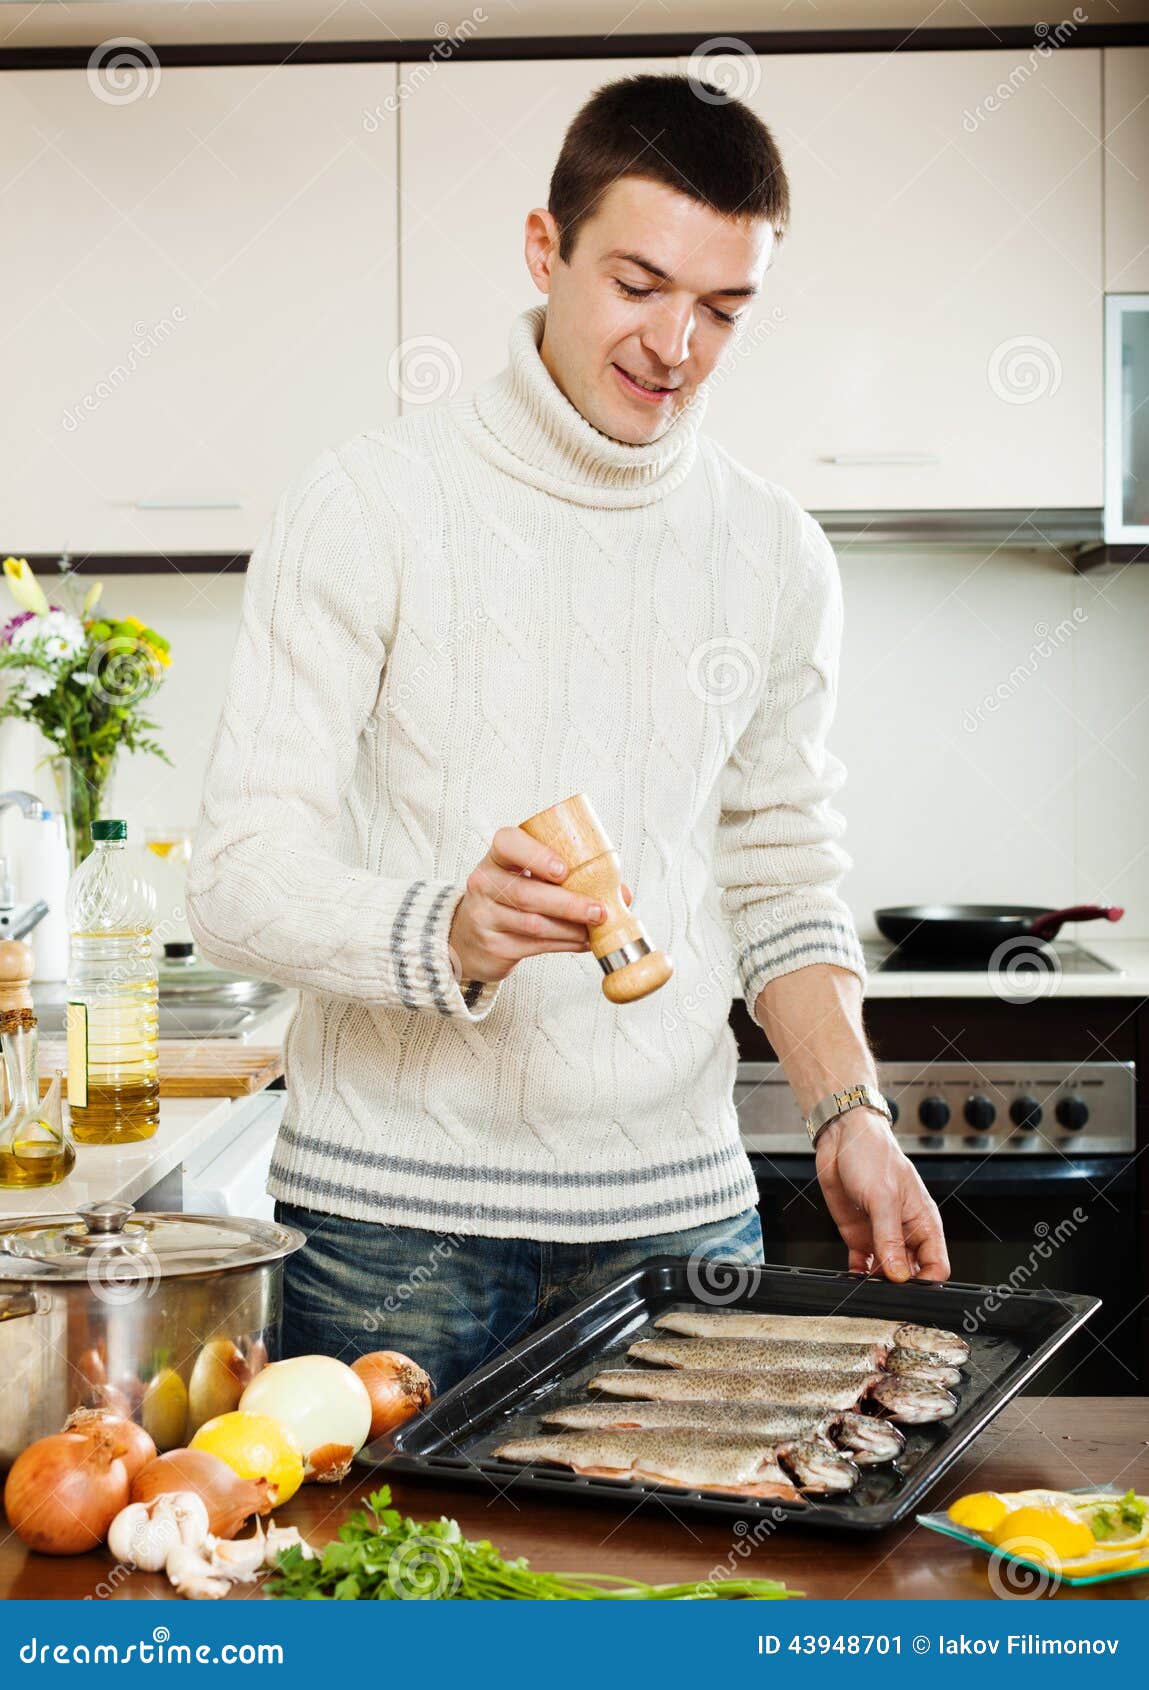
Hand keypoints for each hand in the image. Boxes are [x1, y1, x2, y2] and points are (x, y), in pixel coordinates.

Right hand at [449, 825, 630, 984]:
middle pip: (527, 893)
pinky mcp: (494, 945)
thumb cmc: (511, 897)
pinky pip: (535, 946)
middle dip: (569, 903)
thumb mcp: (528, 877)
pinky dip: (565, 945)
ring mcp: (485, 916)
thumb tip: (622, 893)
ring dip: (572, 928)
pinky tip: (583, 942)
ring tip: (595, 928)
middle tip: (600, 911)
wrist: (470, 935)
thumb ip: (570, 877)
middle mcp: (485, 883)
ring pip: (534, 923)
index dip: (536, 855)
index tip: (563, 870)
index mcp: (497, 857)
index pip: (508, 843)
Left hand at [815, 1108, 949, 1282]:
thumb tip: (899, 1274)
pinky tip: (852, 1278)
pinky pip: (863, 1265)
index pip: (937, 1265)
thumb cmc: (873, 1154)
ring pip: (887, 1274)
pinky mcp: (860, 1236)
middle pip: (911, 1274)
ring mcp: (882, 1236)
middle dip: (900, 1286)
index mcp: (923, 1222)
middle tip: (883, 1291)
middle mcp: (905, 1232)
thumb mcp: (883, 1196)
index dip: (926, 1282)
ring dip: (877, 1283)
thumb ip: (889, 1238)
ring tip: (866, 1286)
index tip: (908, 1290)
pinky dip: (859, 1275)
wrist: (842, 1137)